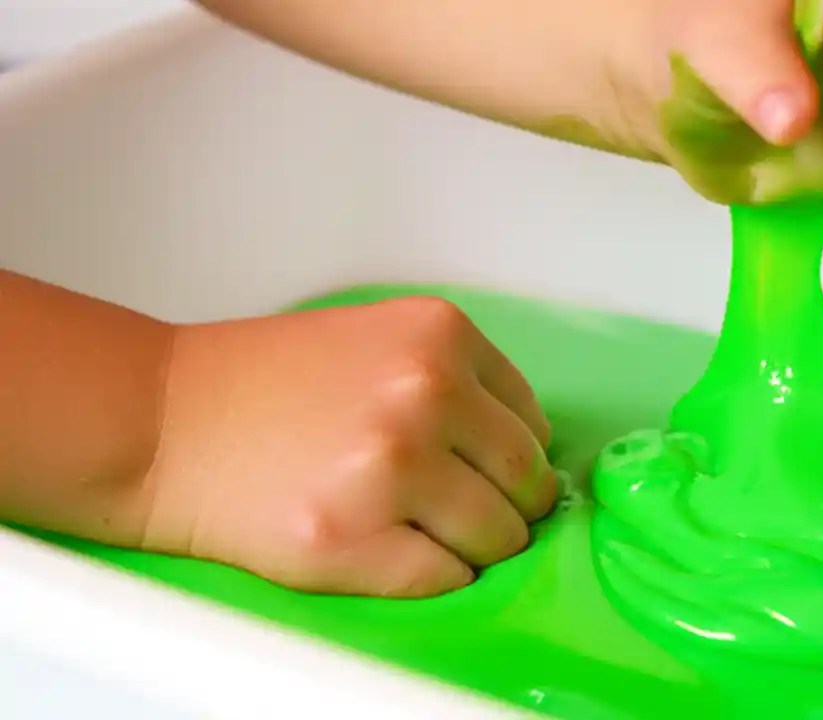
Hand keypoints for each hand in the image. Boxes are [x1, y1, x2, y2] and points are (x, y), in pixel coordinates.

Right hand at [141, 296, 556, 596]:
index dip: (512, 457)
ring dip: (475, 546)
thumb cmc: (266, 385)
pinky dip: (434, 574)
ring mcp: (391, 470)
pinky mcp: (352, 541)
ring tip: (421, 530)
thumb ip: (455, 379)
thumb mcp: (379, 339)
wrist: (164, 423)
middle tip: (467, 514)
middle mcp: (426, 396)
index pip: (531, 422)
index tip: (487, 474)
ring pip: (498, 538)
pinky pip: (446, 578)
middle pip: (526, 482)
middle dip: (510, 508)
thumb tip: (526, 449)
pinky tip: (391, 549)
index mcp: (441, 337)